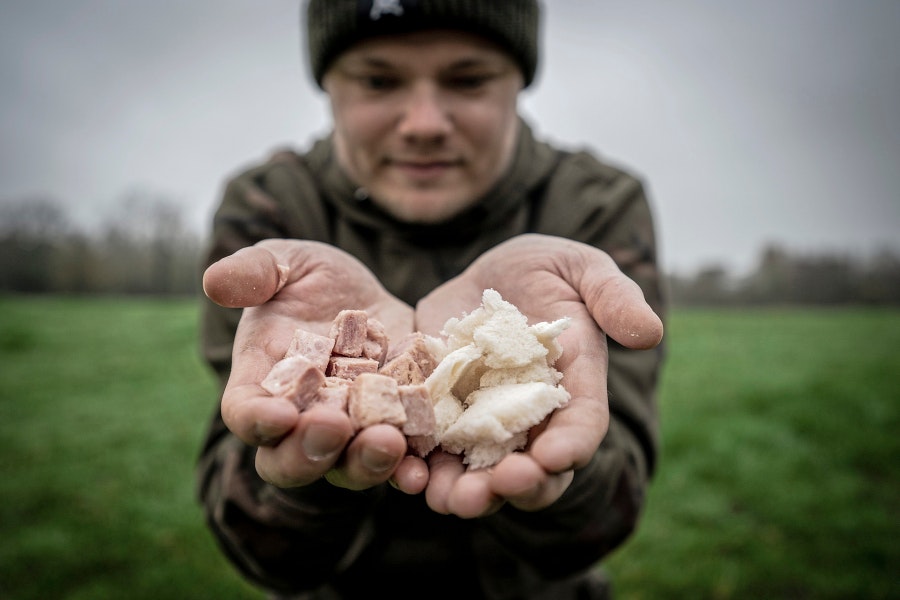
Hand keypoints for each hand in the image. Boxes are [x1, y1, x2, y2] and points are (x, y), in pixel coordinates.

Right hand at [203, 240, 428, 493]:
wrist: (370, 297)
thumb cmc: (312, 278)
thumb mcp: (286, 261)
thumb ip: (253, 271)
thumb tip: (214, 281)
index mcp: (261, 382)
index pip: (244, 412)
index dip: (257, 419)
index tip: (280, 414)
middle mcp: (299, 419)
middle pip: (289, 460)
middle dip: (308, 452)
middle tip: (335, 428)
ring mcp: (348, 433)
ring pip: (346, 468)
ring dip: (364, 464)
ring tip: (389, 443)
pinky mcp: (392, 432)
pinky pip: (397, 463)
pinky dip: (407, 471)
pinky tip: (420, 470)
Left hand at [415, 234, 662, 517]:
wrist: (486, 274)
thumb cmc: (547, 268)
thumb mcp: (581, 269)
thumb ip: (613, 296)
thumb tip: (650, 333)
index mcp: (575, 388)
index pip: (581, 427)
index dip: (570, 446)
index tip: (553, 457)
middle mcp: (531, 418)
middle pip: (533, 469)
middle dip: (516, 486)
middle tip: (493, 489)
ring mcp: (484, 422)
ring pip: (478, 473)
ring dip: (463, 492)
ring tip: (446, 498)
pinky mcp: (441, 414)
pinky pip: (430, 450)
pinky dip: (418, 465)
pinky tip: (405, 470)